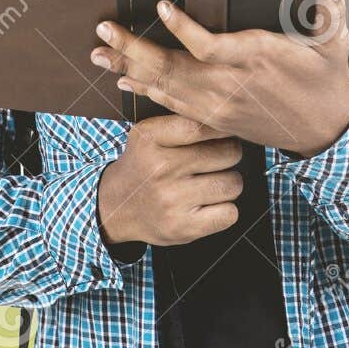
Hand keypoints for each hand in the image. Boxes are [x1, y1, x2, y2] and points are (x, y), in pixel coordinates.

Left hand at [90, 0, 348, 157]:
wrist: (325, 131)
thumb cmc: (327, 81)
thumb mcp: (335, 44)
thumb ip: (330, 10)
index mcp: (256, 58)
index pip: (209, 45)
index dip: (182, 28)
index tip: (160, 6)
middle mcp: (230, 83)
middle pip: (172, 67)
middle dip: (132, 48)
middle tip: (101, 30)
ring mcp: (219, 105)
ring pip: (165, 87)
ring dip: (129, 70)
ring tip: (98, 54)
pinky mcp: (215, 119)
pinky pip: (172, 105)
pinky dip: (145, 92)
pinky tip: (123, 82)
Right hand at [97, 114, 244, 246]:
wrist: (116, 206)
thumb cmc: (145, 164)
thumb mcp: (150, 133)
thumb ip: (185, 120)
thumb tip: (231, 119)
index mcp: (150, 137)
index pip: (202, 126)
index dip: (223, 129)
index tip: (225, 132)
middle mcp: (159, 168)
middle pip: (228, 154)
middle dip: (228, 155)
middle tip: (214, 160)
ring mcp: (170, 200)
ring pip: (233, 184)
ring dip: (228, 184)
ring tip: (210, 183)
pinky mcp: (181, 228)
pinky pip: (229, 214)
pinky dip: (225, 210)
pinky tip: (208, 205)